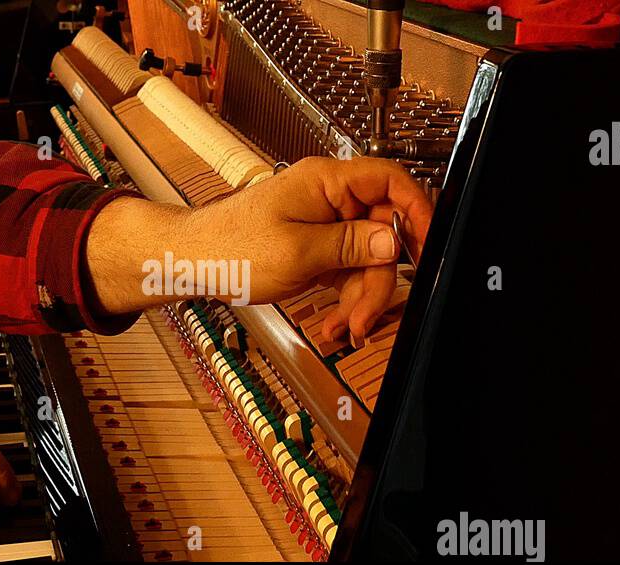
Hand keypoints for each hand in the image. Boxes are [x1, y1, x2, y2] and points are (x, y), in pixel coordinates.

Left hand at [85, 156, 432, 340]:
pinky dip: (345, 298)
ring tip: (343, 328)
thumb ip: (350, 244)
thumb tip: (394, 239)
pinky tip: (336, 323)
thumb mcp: (297, 251)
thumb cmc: (230, 248)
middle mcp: (328, 199)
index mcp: (326, 183)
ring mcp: (322, 225)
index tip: (428, 244)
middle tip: (365, 316)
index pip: (390, 181)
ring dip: (361, 298)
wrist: (191, 261)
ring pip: (366, 259)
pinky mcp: (315, 249)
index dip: (416, 210)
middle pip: (381, 232)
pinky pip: (346, 271)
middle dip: (378, 279)